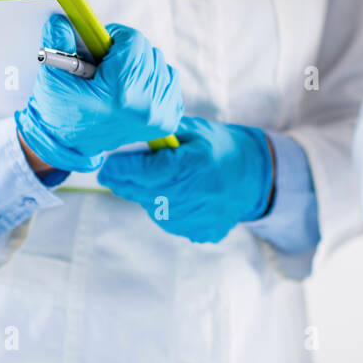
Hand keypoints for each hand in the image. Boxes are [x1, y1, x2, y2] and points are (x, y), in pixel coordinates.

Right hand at [14, 15, 183, 172]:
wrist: (70, 143)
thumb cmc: (60, 109)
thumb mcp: (53, 76)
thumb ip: (58, 43)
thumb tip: (62, 20)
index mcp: (122, 92)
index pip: (134, 41)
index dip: (116, 38)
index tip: (102, 46)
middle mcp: (147, 105)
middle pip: (148, 51)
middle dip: (127, 52)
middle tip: (107, 64)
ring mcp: (161, 114)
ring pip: (160, 63)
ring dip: (141, 64)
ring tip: (118, 79)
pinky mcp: (168, 120)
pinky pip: (170, 80)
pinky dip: (154, 78)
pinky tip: (134, 88)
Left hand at [98, 115, 274, 243]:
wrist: (254, 176)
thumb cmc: (219, 148)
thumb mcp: (194, 131)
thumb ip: (163, 134)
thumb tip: (128, 136)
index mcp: (195, 163)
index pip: (146, 170)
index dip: (122, 168)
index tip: (107, 165)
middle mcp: (197, 193)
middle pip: (144, 192)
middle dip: (126, 182)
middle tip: (117, 173)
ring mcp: (200, 217)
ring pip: (153, 209)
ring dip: (147, 195)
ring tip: (161, 181)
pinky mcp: (202, 231)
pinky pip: (169, 222)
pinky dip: (165, 209)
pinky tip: (177, 196)